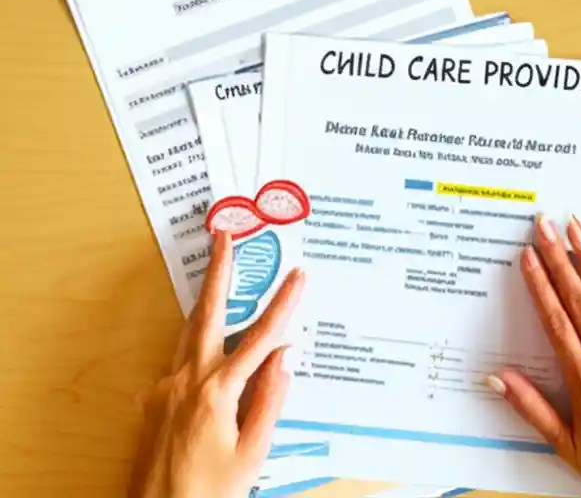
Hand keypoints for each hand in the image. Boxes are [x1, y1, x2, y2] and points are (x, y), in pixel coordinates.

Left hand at [129, 231, 305, 497]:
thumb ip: (270, 400)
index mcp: (215, 393)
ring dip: (206, 301)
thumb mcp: (252, 452)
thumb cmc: (209, 493)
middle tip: (225, 237)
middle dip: (219, 273)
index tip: (298, 275)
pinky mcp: (153, 404)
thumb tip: (285, 357)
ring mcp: (164, 391)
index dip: (283, 305)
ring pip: (189, 333)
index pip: (260, 339)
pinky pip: (180, 361)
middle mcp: (185, 383)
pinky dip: (198, 342)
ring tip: (217, 271)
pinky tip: (209, 342)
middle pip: (208, 315)